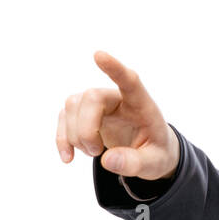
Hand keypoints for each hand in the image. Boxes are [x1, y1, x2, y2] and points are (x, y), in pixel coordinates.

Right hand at [55, 50, 179, 181]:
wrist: (149, 152)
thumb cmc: (155, 152)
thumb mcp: (154, 164)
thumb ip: (135, 163)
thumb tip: (107, 160)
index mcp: (141, 105)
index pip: (129, 80)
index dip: (114, 68)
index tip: (98, 55)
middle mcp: (117, 98)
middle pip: (91, 98)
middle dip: (86, 130)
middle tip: (97, 153)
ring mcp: (98, 103)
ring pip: (73, 106)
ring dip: (76, 136)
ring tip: (94, 152)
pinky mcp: (84, 114)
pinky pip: (64, 118)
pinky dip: (63, 139)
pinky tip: (68, 157)